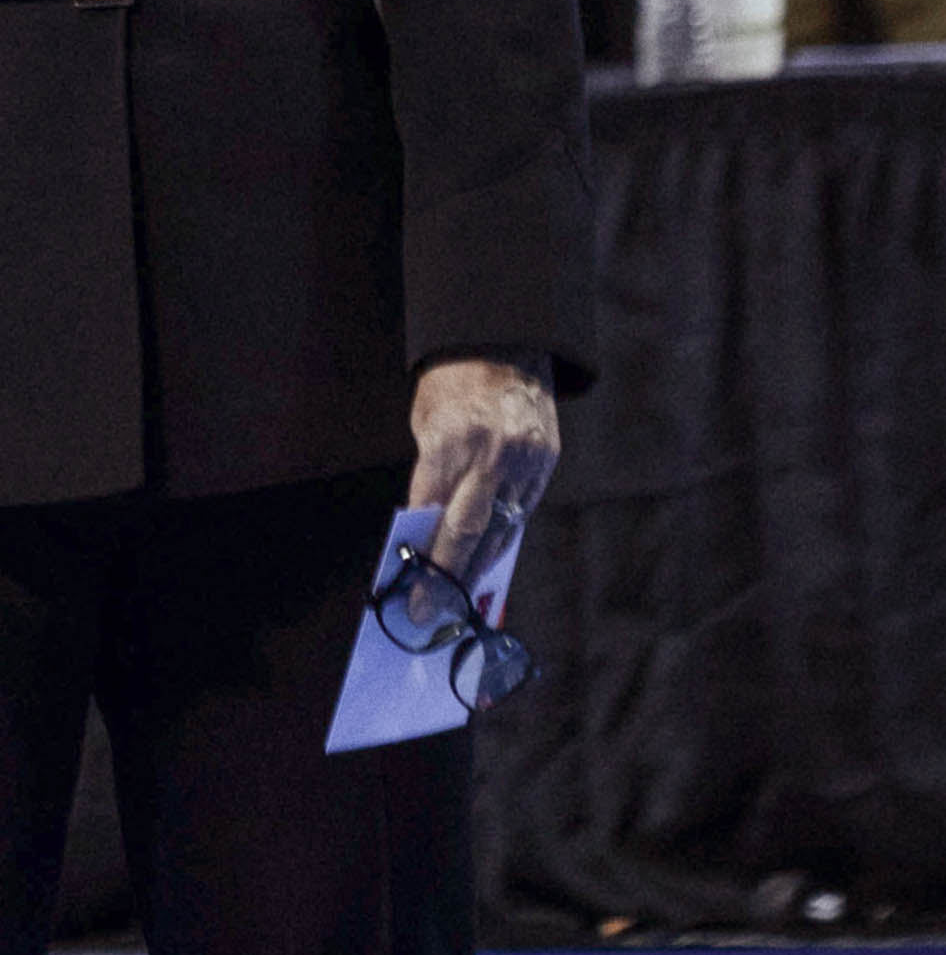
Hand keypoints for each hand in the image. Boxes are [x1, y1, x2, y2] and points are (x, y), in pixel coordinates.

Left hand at [406, 355, 559, 579]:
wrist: (505, 342)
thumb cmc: (452, 383)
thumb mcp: (426, 423)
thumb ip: (429, 476)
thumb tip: (424, 531)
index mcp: (451, 443)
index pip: (432, 516)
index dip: (420, 559)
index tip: (409, 593)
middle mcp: (491, 456)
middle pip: (467, 533)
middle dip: (445, 578)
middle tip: (427, 612)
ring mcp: (524, 461)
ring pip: (500, 530)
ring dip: (477, 567)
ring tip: (457, 598)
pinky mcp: (545, 462)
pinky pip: (522, 513)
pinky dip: (503, 538)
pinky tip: (487, 562)